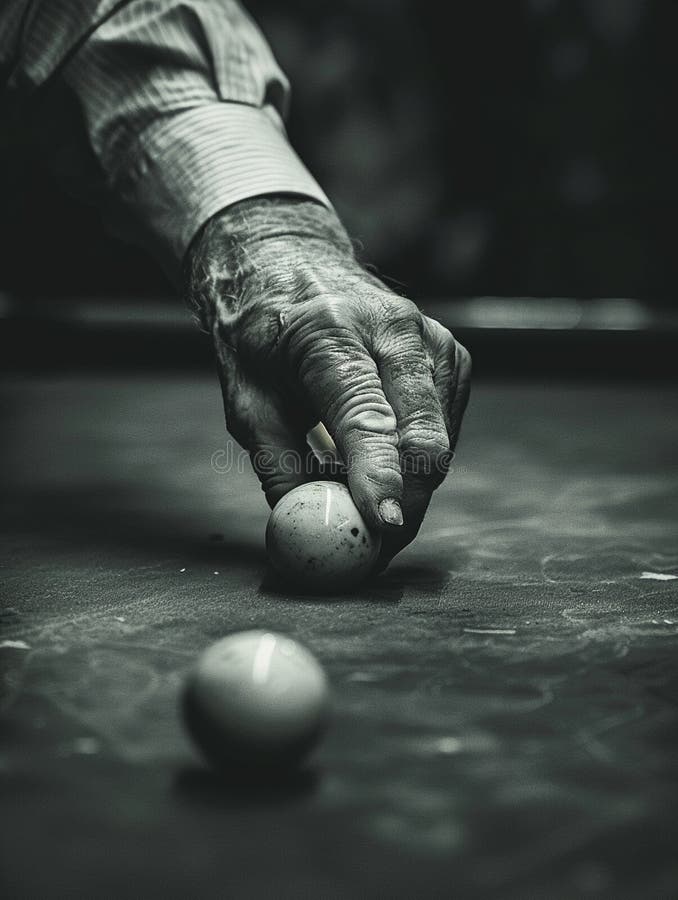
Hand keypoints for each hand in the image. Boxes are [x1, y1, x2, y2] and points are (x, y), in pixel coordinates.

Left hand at [185, 198, 470, 567]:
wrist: (294, 271)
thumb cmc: (264, 341)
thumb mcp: (247, 403)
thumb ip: (278, 464)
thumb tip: (310, 526)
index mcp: (330, 332)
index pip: (364, 415)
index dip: (377, 474)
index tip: (384, 524)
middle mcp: (394, 328)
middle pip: (422, 432)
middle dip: (408, 500)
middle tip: (378, 546)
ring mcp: (432, 338)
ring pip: (441, 438)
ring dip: (413, 483)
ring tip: (366, 490)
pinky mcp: (452, 353)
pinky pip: (447, 426)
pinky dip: (420, 456)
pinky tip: (385, 450)